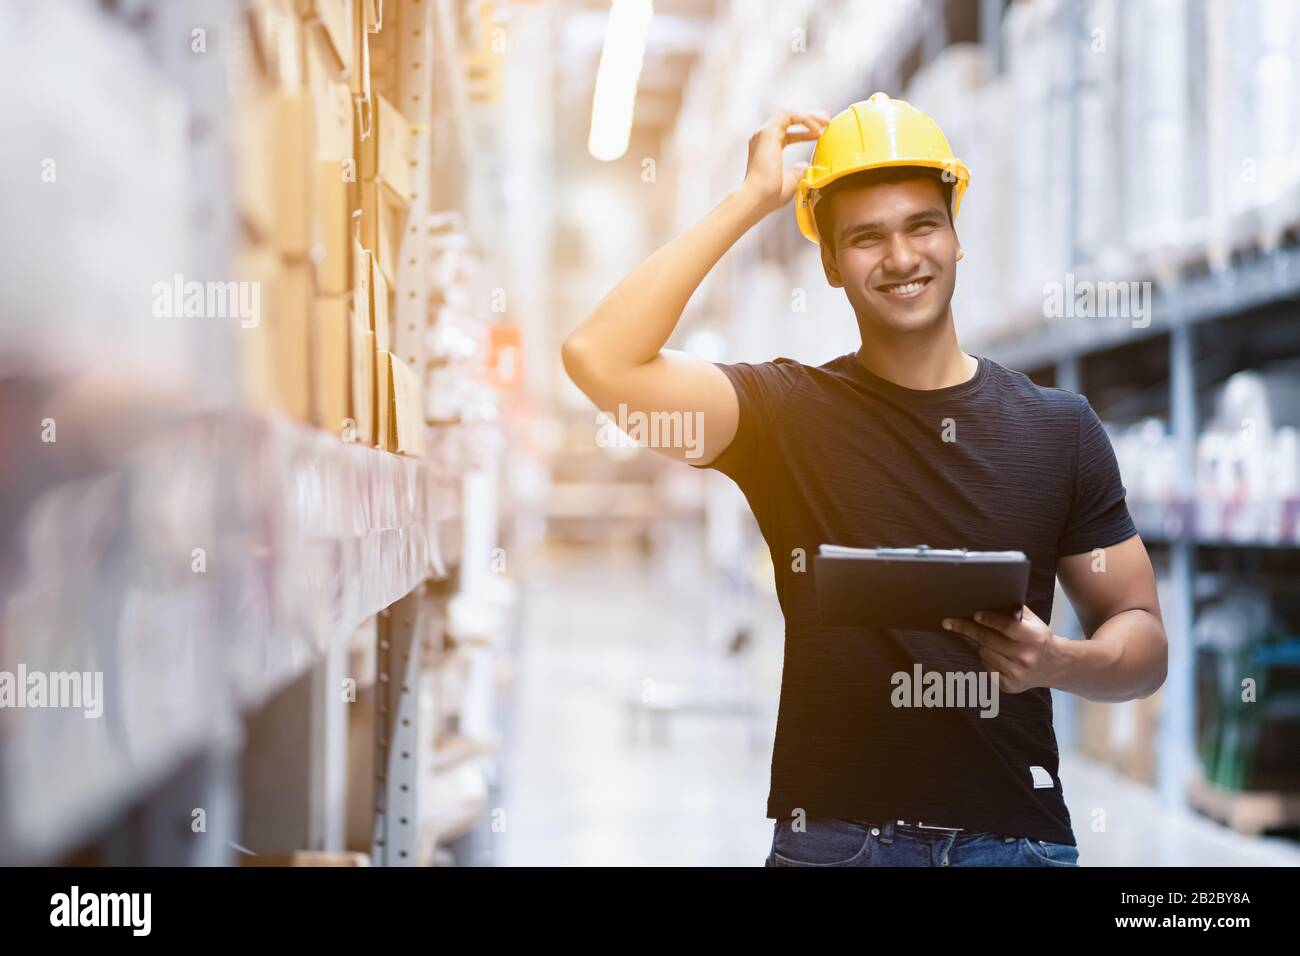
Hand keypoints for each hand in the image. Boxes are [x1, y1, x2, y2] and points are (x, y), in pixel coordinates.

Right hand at [739, 110, 828, 216]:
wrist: (758, 198)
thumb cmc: (769, 196)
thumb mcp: (791, 182)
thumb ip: (798, 172)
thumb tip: (804, 166)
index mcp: (766, 150)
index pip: (787, 134)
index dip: (805, 133)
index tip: (820, 134)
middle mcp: (763, 139)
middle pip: (788, 120)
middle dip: (809, 118)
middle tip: (826, 120)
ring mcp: (764, 134)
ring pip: (789, 114)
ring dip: (809, 115)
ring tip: (825, 121)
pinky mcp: (768, 132)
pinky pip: (789, 116)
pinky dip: (804, 118)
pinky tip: (816, 128)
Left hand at [941, 606, 1063, 693]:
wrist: (1054, 666)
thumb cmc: (1037, 637)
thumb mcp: (1032, 621)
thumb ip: (1013, 611)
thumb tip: (985, 599)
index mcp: (1034, 638)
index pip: (1006, 627)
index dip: (989, 619)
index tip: (974, 614)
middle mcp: (1026, 657)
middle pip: (988, 641)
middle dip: (967, 629)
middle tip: (949, 622)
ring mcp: (1017, 674)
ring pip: (984, 654)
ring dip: (981, 645)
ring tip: (989, 641)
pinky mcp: (1009, 686)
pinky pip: (986, 668)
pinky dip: (986, 659)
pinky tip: (996, 655)